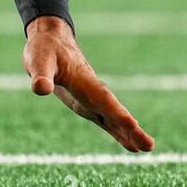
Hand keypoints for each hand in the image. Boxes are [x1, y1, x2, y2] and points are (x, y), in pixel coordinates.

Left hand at [23, 16, 154, 152]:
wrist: (51, 38)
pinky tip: (130, 144)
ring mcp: (92, 98)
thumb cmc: (44, 49)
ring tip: (147, 149)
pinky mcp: (86, 103)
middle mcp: (93, 90)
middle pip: (115, 111)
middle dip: (131, 128)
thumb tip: (40, 89)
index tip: (133, 125)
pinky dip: (118, 131)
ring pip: (113, 117)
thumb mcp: (38, 60)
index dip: (117, 112)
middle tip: (149, 146)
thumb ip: (40, 75)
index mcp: (84, 80)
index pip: (103, 99)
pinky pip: (105, 119)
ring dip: (129, 133)